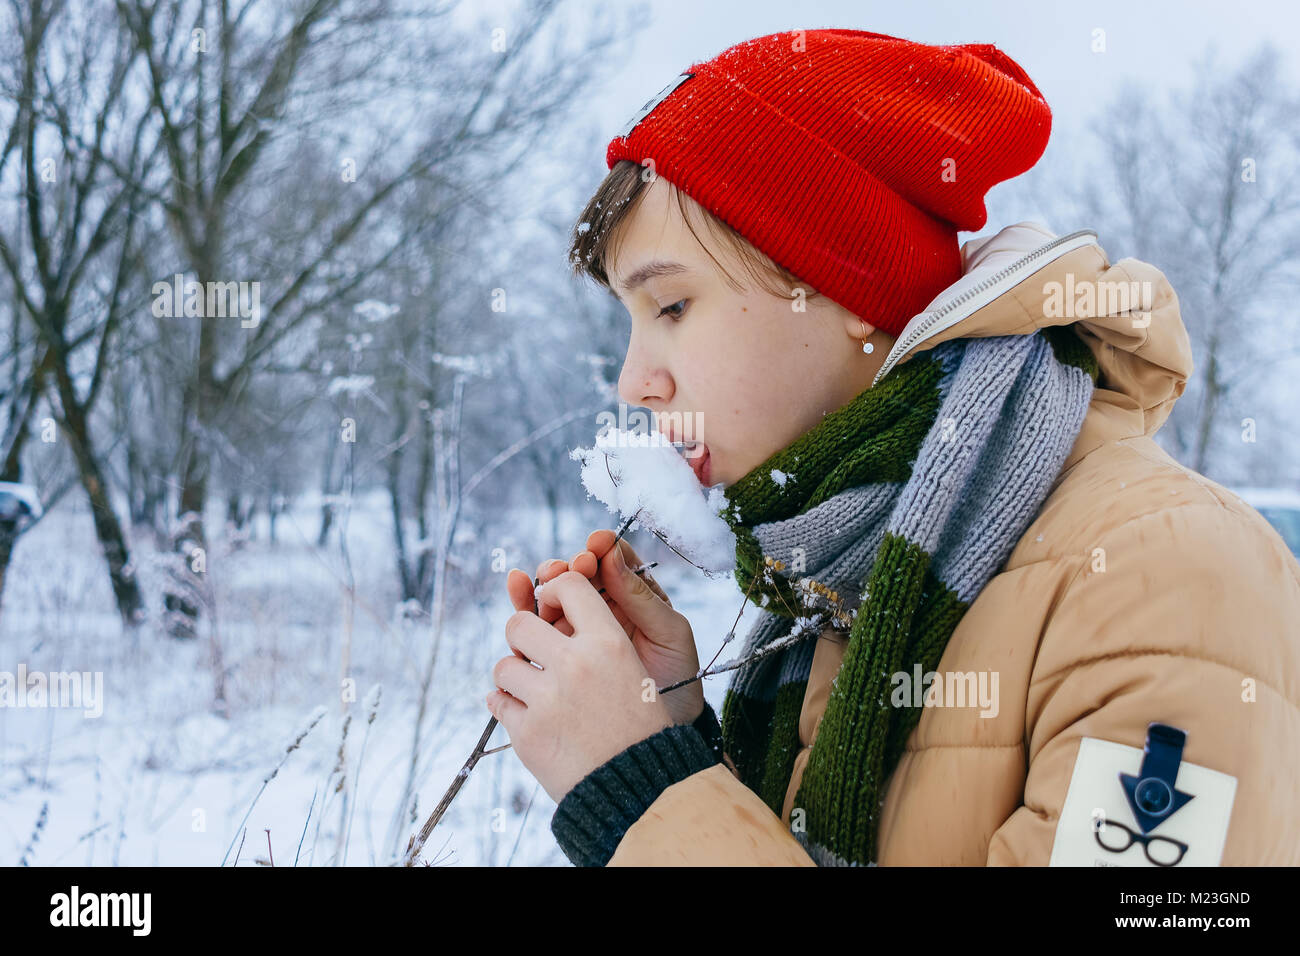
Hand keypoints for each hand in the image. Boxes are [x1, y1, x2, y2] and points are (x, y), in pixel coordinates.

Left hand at [487, 570, 673, 802]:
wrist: (641, 789)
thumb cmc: (640, 727)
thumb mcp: (633, 671)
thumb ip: (595, 641)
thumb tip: (547, 610)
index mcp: (608, 643)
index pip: (566, 585)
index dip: (551, 591)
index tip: (550, 608)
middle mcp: (575, 664)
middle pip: (518, 623)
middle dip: (521, 636)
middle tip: (532, 652)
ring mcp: (547, 699)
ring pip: (502, 666)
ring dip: (514, 677)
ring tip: (535, 692)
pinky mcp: (527, 733)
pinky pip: (497, 702)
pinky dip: (506, 706)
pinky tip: (526, 714)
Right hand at [505, 530, 703, 725]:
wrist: (657, 738)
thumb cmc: (677, 681)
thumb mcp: (669, 635)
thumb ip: (642, 597)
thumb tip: (611, 553)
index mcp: (635, 597)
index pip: (612, 561)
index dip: (600, 549)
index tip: (594, 547)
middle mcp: (602, 609)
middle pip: (576, 574)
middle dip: (568, 566)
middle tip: (565, 569)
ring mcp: (576, 630)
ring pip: (553, 595)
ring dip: (544, 582)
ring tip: (540, 580)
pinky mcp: (555, 652)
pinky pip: (536, 623)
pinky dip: (524, 603)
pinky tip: (517, 587)